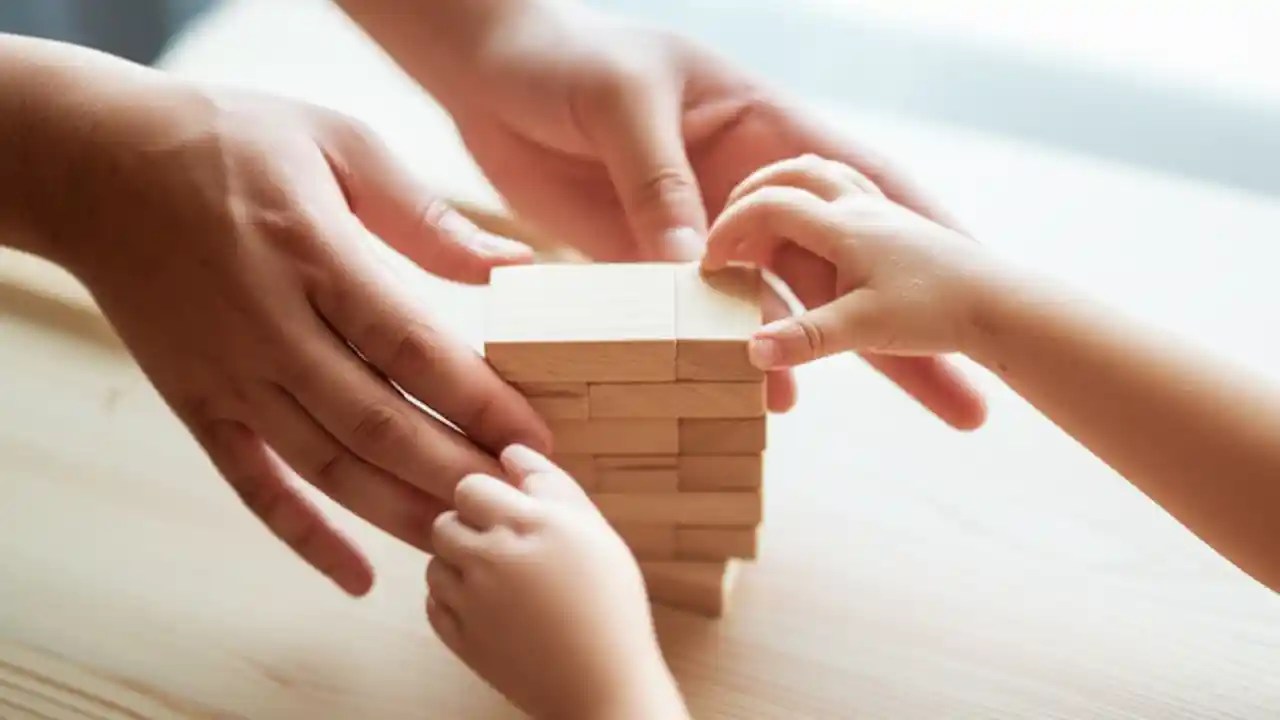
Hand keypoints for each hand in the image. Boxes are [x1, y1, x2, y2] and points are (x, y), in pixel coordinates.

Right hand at [47, 77, 550, 594]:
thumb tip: (513, 265)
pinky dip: (303, 535)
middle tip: (519, 505)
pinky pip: (252, 484)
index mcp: (314, 253)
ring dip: (399, 511)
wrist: (97, 164)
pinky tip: (356, 577)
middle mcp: (269, 326)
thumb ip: (423, 214)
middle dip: (455, 470)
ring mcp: (229, 373)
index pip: (412, 345)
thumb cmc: (229, 140)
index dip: (479, 400)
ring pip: (325, 466)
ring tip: (466, 541)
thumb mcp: (336, 142)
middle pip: (376, 421)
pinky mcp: (197, 402)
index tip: (537, 440)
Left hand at [372, 1, 983, 426]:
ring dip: (831, 350)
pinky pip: (704, 315)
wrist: (488, 73)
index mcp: (759, 126)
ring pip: (783, 298)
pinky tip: (772, 392)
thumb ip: (659, 182)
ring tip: (891, 401)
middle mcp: (746, 182)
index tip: (983, 283)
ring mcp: (702, 225)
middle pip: (844, 260)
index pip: (862, 180)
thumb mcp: (622, 102)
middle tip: (963, 391)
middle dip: (905, 321)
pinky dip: (739, 351)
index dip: (927, 230)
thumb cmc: (563, 59)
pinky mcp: (649, 255)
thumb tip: (699, 270)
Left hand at [427, 445, 684, 719]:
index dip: (489, 498)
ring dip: (459, 567)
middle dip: (469, 530)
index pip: (470, 486)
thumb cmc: (608, 605)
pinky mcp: (457, 638)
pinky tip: (493, 610)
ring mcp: (469, 601)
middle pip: (445, 522)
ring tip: (503, 584)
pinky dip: (454, 602)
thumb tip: (512, 451)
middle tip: (508, 551)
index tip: (512, 516)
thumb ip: (550, 484)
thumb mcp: (594, 530)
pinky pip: (433, 603)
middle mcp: (490, 556)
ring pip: (434, 562)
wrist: (602, 684)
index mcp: (527, 523)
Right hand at [704, 155, 998, 366]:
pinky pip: (851, 186)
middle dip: (750, 196)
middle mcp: (860, 208)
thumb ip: (803, 338)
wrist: (1004, 303)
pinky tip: (820, 223)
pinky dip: (820, 193)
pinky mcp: (901, 223)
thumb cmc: (936, 314)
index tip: (710, 263)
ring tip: (762, 216)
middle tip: (724, 227)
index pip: (768, 207)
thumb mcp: (863, 330)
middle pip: (792, 174)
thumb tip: (751, 353)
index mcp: (842, 227)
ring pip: (823, 172)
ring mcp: (882, 211)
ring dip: (785, 186)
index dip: (731, 229)